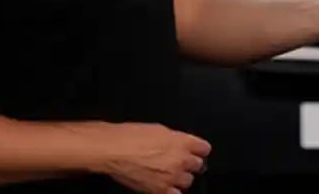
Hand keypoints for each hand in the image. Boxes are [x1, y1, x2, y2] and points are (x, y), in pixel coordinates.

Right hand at [93, 122, 210, 193]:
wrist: (113, 151)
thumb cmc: (130, 136)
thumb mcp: (159, 130)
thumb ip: (175, 138)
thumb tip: (181, 143)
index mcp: (183, 142)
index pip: (204, 148)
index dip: (198, 150)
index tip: (196, 151)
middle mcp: (181, 160)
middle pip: (198, 165)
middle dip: (189, 164)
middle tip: (179, 162)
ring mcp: (172, 177)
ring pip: (187, 181)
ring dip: (180, 178)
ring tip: (169, 174)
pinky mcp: (160, 191)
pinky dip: (171, 191)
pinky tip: (164, 186)